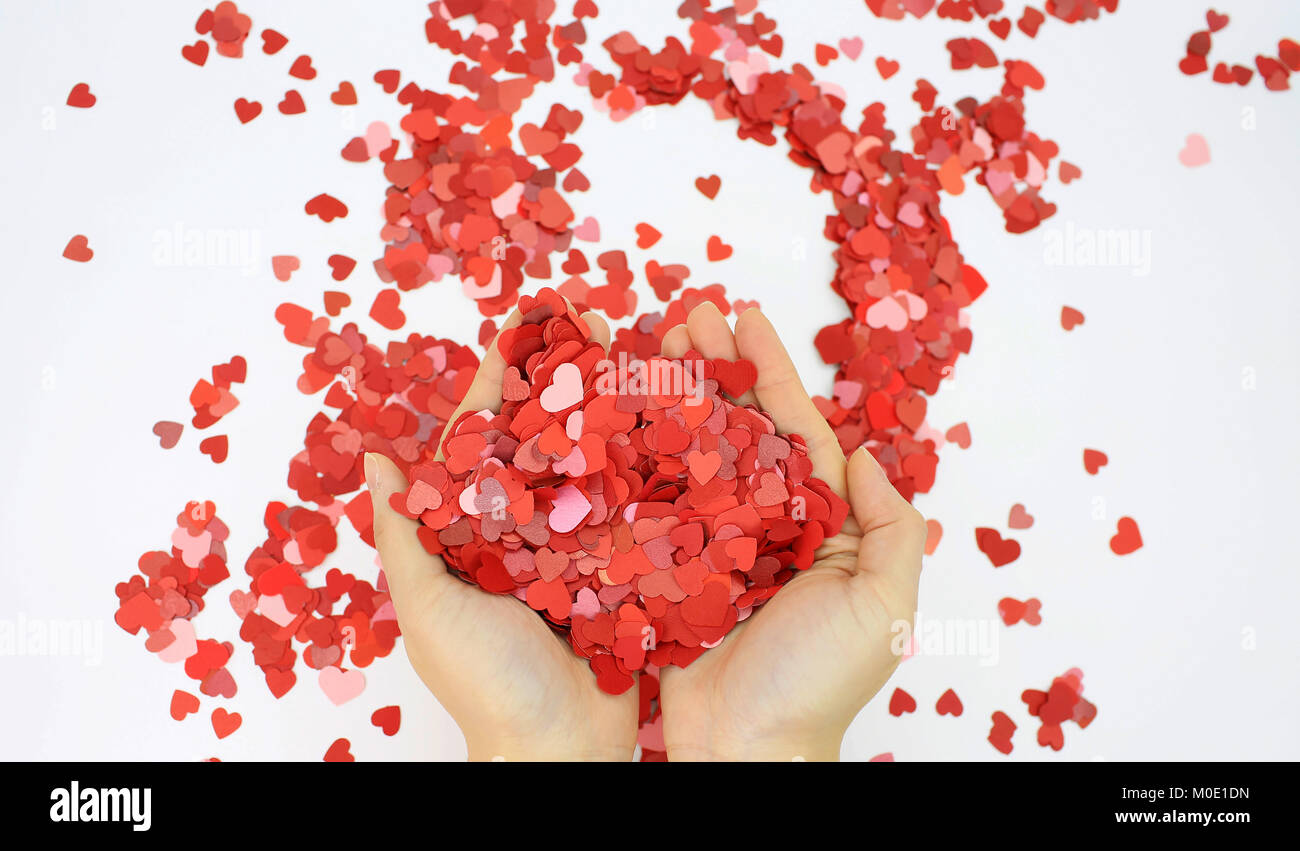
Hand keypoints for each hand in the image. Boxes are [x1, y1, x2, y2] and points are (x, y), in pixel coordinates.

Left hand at [365, 308, 638, 760]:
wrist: (560, 748)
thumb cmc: (485, 684)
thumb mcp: (428, 608)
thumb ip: (407, 534)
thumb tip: (376, 458)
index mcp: (476, 530)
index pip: (484, 438)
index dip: (500, 380)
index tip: (517, 324)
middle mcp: (530, 526)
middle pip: (546, 432)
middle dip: (564, 371)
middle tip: (586, 312)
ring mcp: (582, 541)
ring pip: (595, 454)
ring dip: (609, 397)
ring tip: (630, 340)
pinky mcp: (626, 561)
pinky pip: (637, 498)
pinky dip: (649, 453)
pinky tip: (667, 408)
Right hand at [656, 302, 926, 760]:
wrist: (746, 749)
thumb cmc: (818, 683)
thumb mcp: (885, 607)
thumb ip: (890, 528)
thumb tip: (868, 455)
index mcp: (820, 525)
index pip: (797, 430)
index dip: (771, 372)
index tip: (745, 317)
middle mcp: (765, 524)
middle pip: (739, 429)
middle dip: (714, 369)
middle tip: (685, 313)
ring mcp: (712, 543)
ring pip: (692, 453)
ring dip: (674, 396)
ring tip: (649, 342)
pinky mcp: (667, 567)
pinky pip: (652, 500)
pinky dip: (637, 455)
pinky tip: (617, 415)